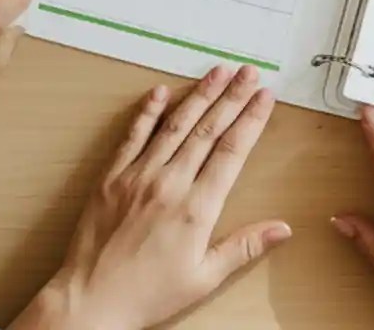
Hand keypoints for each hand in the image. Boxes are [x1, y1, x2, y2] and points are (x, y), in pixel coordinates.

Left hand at [10, 66, 287, 329]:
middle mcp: (169, 184)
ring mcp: (138, 177)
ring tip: (217, 72)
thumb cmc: (146, 294)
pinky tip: (160, 92)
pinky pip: (133, 137)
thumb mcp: (205, 277)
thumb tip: (282, 229)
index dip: (251, 119)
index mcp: (197, 208)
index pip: (232, 151)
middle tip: (249, 73)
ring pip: (175, 125)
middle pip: (208, 129)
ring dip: (199, 95)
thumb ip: (245, 247)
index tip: (264, 98)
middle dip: (232, 97)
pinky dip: (148, 113)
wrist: (90, 301)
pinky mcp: (112, 178)